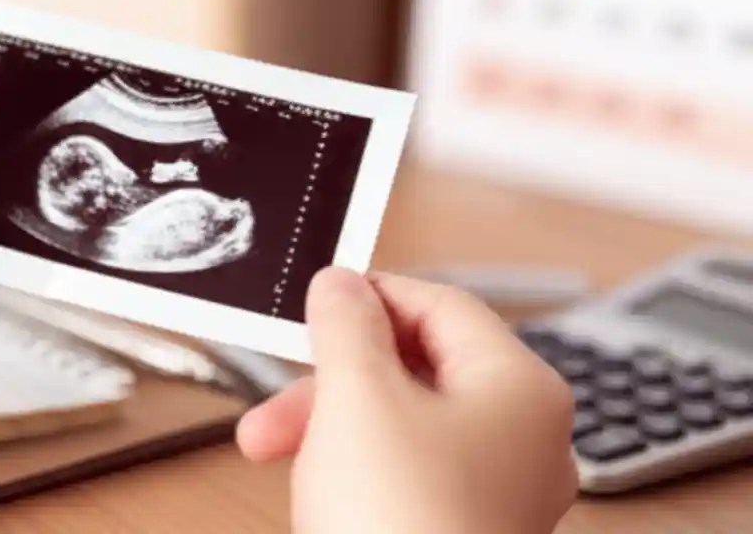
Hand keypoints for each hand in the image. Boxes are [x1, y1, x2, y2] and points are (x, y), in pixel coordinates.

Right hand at [237, 269, 576, 533]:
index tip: (316, 301)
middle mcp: (521, 438)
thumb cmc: (402, 525)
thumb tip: (341, 285)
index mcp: (518, 388)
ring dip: (328, 427)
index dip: (371, 296)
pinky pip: (405, 475)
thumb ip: (346, 325)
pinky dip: (353, 469)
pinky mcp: (463, 530)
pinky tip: (316, 493)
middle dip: (330, 380)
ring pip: (402, 424)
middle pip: (415, 368)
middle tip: (276, 400)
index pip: (441, 304)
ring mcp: (497, 491)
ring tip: (272, 451)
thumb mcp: (356, 397)